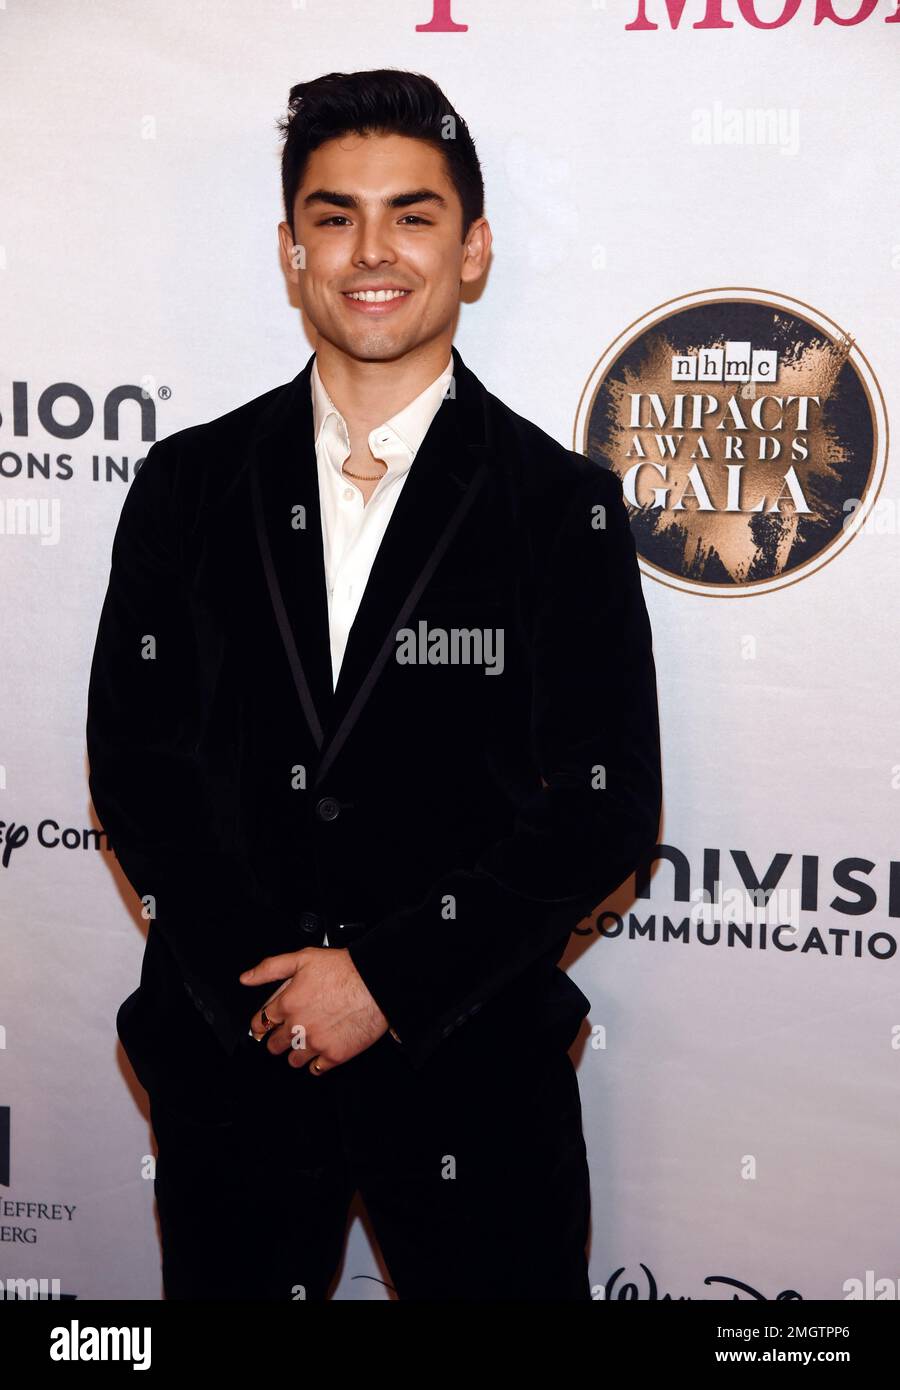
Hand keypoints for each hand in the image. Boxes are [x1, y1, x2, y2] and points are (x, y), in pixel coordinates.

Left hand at [239, 947, 388, 1073]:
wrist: (376, 983)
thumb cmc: (344, 969)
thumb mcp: (302, 958)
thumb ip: (269, 968)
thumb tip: (246, 978)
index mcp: (287, 1004)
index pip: (260, 1022)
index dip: (262, 1023)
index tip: (266, 1025)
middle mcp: (297, 1027)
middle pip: (274, 1045)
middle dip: (279, 1039)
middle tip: (290, 1031)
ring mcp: (315, 1044)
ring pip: (293, 1060)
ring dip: (296, 1052)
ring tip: (308, 1040)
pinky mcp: (334, 1055)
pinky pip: (316, 1070)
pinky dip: (317, 1063)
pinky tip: (322, 1050)